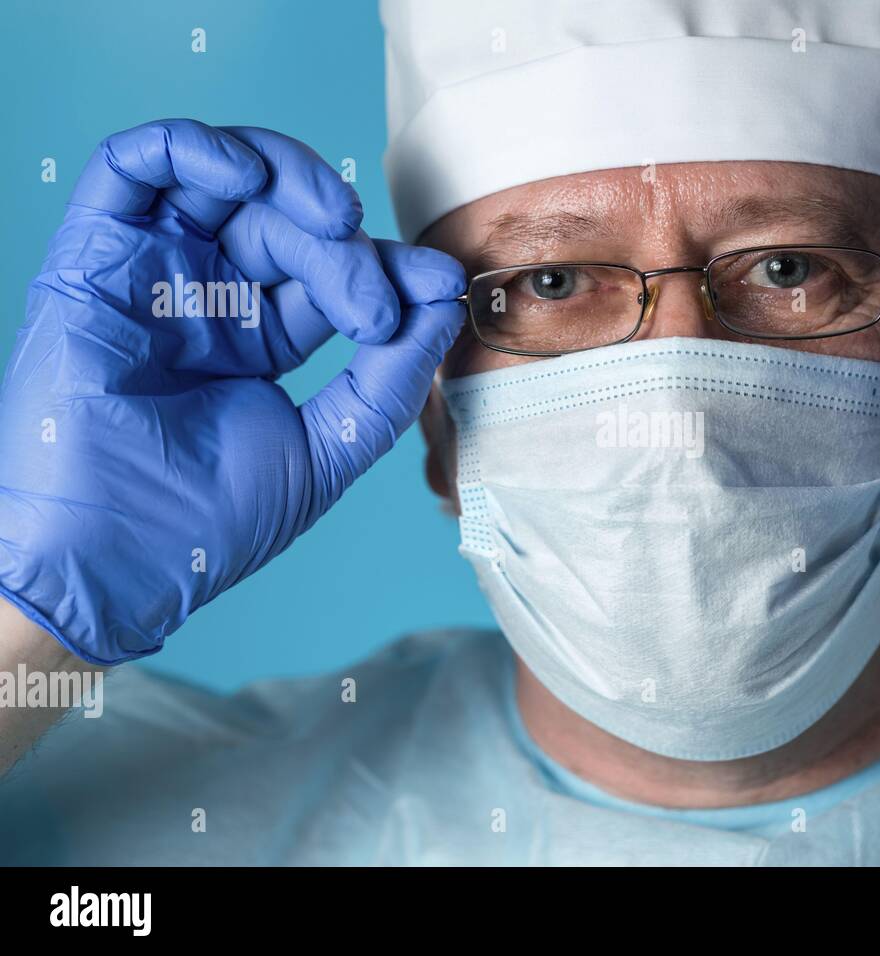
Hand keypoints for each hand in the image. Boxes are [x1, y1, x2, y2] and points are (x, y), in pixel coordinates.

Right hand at [0, 119, 464, 663]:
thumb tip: (442, 302)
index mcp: (259, 338)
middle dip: (346, 246)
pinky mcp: (94, 257)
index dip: (387, 268)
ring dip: (288, 177)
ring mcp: (152, 273)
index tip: (437, 284)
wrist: (111, 564)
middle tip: (376, 299)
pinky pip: (134, 168)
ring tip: (333, 219)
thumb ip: (388, 378)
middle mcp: (207, 297)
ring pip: (223, 179)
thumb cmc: (209, 522)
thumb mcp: (328, 446)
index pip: (333, 274)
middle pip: (289, 226)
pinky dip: (193, 149)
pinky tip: (245, 178)